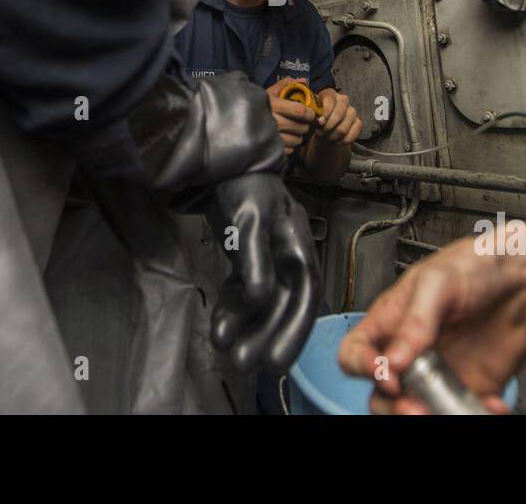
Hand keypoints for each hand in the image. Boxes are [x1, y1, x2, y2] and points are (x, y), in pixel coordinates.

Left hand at [205, 174, 321, 373]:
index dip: (292, 330)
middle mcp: (288, 255)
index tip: (275, 360)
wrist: (221, 162)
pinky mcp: (250, 259)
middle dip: (265, 336)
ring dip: (247, 327)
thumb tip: (261, 297)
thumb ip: (255, 258)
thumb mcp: (250, 217)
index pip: (303, 295)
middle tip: (245, 363)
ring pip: (263, 302)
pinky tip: (221, 324)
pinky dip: (234, 309)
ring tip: (227, 349)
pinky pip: (245, 292)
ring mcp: (269, 258)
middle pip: (283, 305)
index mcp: (298, 244)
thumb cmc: (243, 182)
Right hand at [265, 78, 316, 154]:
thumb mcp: (270, 92)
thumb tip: (304, 81)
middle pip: (301, 127)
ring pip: (297, 140)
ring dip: (298, 135)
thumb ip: (287, 84)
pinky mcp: (270, 149)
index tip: (310, 113)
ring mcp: (271, 137)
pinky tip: (285, 138)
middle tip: (302, 122)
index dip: (309, 113)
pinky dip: (290, 145)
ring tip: (292, 130)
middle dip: (305, 125)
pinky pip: (290, 150)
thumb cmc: (258, 105)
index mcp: (274, 105)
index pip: (299, 111)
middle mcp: (273, 122)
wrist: (238, 118)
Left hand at [315, 88, 361, 144]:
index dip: (325, 112)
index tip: (319, 122)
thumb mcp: (311, 116)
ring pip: (344, 127)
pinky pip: (352, 134)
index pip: (330, 100)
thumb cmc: (316, 121)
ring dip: (333, 136)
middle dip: (328, 126)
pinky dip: (343, 141)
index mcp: (329, 94)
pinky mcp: (358, 122)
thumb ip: (313, 115)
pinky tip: (336, 141)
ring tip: (326, 137)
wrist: (323, 132)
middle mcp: (343, 100)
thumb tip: (319, 120)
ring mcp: (352, 111)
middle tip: (321, 132)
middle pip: (339, 113)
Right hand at [337, 221, 525, 413]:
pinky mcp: (472, 387)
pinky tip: (491, 404)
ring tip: (451, 411)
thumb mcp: (439, 282)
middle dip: (394, 406)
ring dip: (431, 416)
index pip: (356, 352)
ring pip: (419, 409)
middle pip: (382, 393)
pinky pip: (464, 411)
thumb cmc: (477, 265)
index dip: (363, 368)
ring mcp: (440, 373)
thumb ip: (415, 321)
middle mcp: (411, 352)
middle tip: (416, 407)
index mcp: (392, 322)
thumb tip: (393, 358)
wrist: (525, 278)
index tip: (388, 375)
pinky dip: (475, 415)